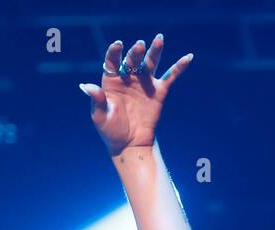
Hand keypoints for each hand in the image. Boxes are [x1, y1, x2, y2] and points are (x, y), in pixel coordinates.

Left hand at [79, 36, 192, 154]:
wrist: (129, 144)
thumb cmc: (110, 130)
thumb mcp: (100, 117)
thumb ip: (97, 100)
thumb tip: (86, 86)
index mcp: (112, 81)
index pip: (112, 62)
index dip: (114, 52)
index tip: (117, 45)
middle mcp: (128, 78)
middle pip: (132, 60)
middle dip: (135, 52)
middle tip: (139, 45)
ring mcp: (144, 83)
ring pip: (150, 62)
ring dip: (155, 51)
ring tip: (159, 39)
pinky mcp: (159, 91)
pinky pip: (170, 76)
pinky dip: (179, 67)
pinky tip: (188, 57)